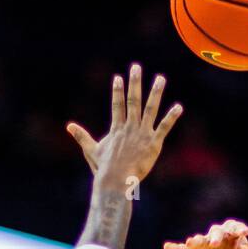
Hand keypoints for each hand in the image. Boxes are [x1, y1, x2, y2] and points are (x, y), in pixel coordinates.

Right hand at [66, 64, 181, 189]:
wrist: (116, 181)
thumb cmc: (104, 168)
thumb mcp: (91, 150)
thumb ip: (82, 136)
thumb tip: (68, 126)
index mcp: (117, 129)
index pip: (117, 105)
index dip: (117, 91)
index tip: (118, 77)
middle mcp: (130, 127)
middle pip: (133, 101)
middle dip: (134, 83)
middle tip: (136, 67)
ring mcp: (142, 134)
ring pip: (150, 109)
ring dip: (155, 93)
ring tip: (160, 78)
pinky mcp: (153, 144)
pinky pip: (163, 128)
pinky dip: (171, 117)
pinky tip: (178, 107)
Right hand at [163, 219, 247, 248]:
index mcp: (231, 232)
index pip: (235, 227)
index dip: (238, 229)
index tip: (244, 233)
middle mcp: (217, 234)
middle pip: (216, 232)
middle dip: (215, 237)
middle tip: (215, 243)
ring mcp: (205, 243)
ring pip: (199, 239)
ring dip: (195, 240)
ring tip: (191, 242)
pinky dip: (176, 248)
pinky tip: (167, 247)